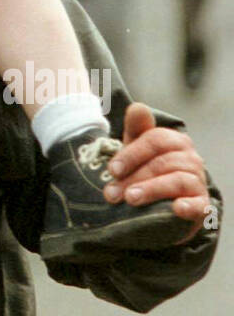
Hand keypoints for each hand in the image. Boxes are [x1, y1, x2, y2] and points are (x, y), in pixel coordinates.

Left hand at [103, 103, 209, 242]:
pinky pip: (199, 204)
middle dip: (134, 177)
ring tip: (130, 199)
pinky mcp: (203, 206)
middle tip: (112, 193)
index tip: (113, 170)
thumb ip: (136, 128)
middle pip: (163, 162)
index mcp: (175, 141)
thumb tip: (137, 107)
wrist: (163, 206)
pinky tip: (176, 208)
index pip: (155, 140)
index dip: (132, 154)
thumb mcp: (137, 149)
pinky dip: (189, 206)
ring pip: (177, 180)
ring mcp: (198, 182)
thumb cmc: (146, 171)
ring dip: (151, 189)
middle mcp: (191, 158)